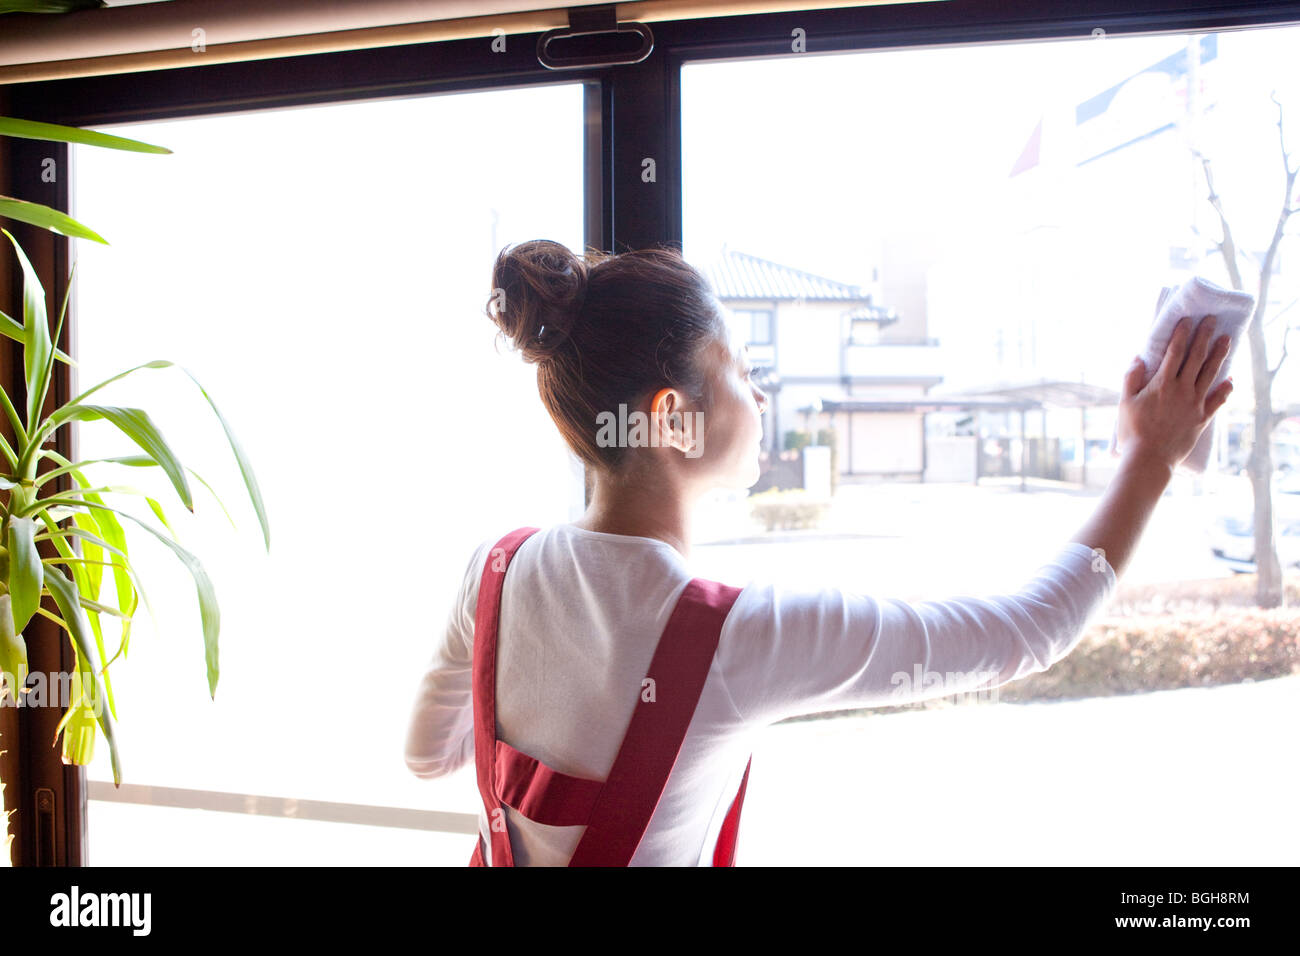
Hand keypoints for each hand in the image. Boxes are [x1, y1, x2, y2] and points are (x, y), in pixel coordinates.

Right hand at [1117, 314, 1233, 470]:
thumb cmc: (1133, 432)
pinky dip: (1226, 389)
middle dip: (1205, 336)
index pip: (1175, 352)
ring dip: (1220, 355)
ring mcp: (1195, 403)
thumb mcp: (1124, 403)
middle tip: (1212, 321)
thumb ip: (1131, 378)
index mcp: (1162, 383)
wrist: (1149, 459)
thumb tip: (1138, 358)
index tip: (1187, 320)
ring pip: (1211, 373)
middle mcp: (1182, 389)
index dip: (1182, 334)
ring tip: (1227, 340)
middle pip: (1197, 357)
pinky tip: (1231, 380)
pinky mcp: (1202, 418)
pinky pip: (1218, 400)